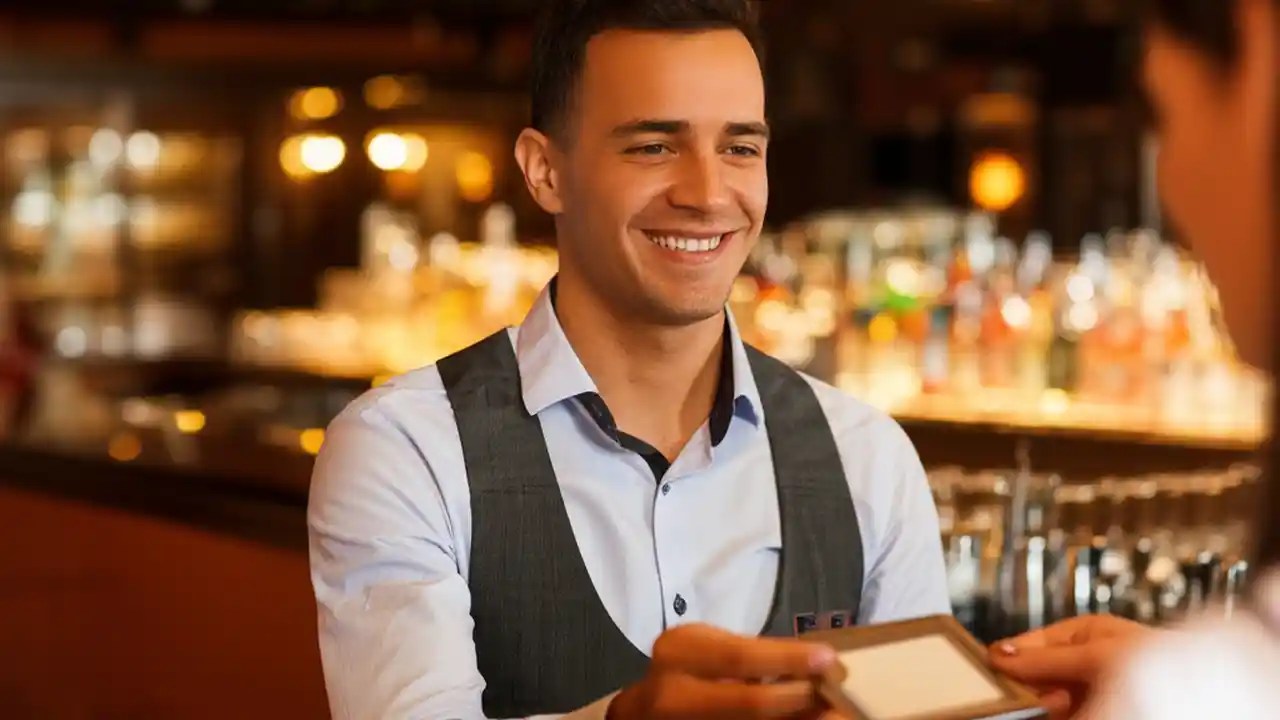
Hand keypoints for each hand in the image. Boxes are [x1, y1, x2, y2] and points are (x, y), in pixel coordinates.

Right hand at [607, 624, 847, 718]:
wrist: (648, 714)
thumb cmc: (690, 671)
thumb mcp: (712, 649)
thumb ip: (757, 658)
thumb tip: (821, 666)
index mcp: (680, 652)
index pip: (740, 656)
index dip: (789, 659)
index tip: (829, 659)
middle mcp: (673, 694)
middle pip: (750, 704)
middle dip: (800, 699)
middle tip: (837, 698)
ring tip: (830, 715)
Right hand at [989, 615, 1150, 719]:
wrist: (1195, 697)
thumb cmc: (1158, 660)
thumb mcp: (1095, 651)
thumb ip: (1048, 656)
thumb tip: (1002, 653)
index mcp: (1088, 635)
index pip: (1036, 642)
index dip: (1012, 652)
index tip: (986, 663)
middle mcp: (1087, 664)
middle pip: (1038, 673)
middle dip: (1025, 680)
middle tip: (1009, 687)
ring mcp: (1090, 692)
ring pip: (1046, 698)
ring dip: (1038, 701)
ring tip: (1038, 702)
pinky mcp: (1094, 710)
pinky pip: (1059, 712)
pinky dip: (1050, 713)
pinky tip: (1049, 712)